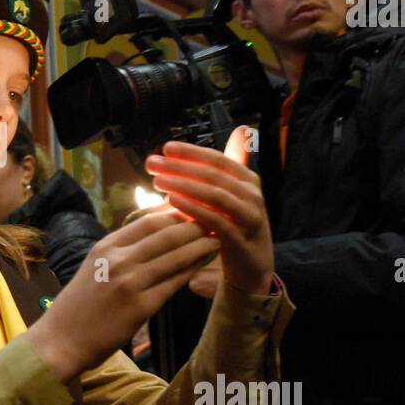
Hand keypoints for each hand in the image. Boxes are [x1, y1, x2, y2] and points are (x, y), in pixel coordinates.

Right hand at [30, 207, 220, 381]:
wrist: (62, 340)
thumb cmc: (80, 304)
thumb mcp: (95, 266)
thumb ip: (121, 250)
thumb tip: (151, 231)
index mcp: (106, 247)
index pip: (148, 221)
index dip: (175, 212)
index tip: (194, 209)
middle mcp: (118, 260)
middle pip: (166, 234)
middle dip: (194, 225)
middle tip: (216, 219)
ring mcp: (129, 283)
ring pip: (174, 256)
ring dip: (200, 246)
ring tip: (219, 239)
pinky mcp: (140, 307)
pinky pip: (174, 283)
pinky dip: (193, 270)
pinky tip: (206, 265)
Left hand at [145, 126, 274, 295]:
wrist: (250, 267)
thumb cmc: (232, 226)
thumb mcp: (227, 197)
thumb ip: (216, 172)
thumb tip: (216, 137)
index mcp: (247, 179)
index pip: (217, 159)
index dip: (191, 152)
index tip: (165, 147)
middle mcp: (252, 194)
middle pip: (213, 174)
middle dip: (180, 166)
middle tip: (152, 163)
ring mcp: (249, 215)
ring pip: (215, 194)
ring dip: (184, 185)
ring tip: (158, 181)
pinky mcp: (241, 237)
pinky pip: (215, 219)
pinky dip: (193, 208)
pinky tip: (172, 200)